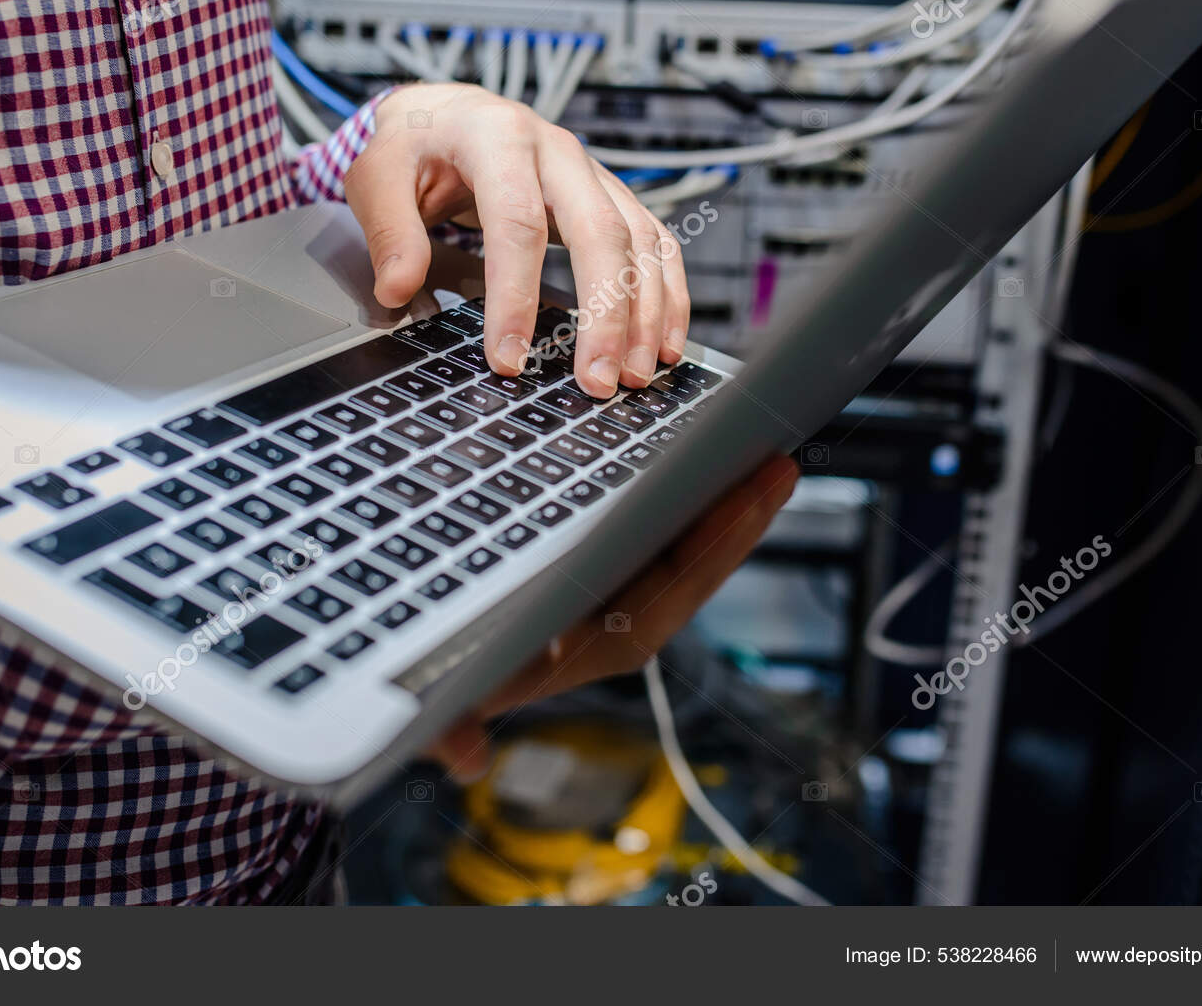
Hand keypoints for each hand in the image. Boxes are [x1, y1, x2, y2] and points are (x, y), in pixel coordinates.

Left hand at [342, 83, 690, 397]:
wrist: (448, 110)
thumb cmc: (415, 145)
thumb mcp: (378, 175)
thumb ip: (390, 232)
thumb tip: (399, 289)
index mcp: (497, 136)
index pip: (516, 223)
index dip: (515, 295)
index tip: (508, 356)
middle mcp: (556, 150)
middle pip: (599, 232)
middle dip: (604, 313)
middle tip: (595, 379)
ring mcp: (592, 171)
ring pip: (639, 239)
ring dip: (644, 312)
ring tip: (633, 374)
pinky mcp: (610, 195)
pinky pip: (656, 242)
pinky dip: (667, 293)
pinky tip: (664, 342)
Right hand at [428, 455, 799, 778]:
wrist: (418, 681)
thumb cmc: (430, 676)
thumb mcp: (433, 694)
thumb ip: (445, 724)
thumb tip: (464, 756)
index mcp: (580, 652)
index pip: (664, 600)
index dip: (712, 547)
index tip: (754, 492)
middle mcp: (603, 630)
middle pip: (687, 571)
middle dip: (736, 519)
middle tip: (782, 458)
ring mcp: (603, 604)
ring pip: (676, 553)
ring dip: (720, 506)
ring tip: (760, 446)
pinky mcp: (594, 576)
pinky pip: (651, 541)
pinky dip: (683, 503)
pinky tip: (699, 458)